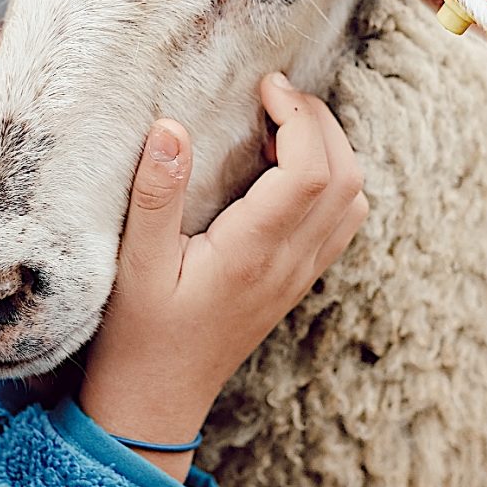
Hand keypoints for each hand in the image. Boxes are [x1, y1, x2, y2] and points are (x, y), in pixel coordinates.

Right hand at [81, 74, 367, 479]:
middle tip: (273, 96)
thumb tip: (170, 127)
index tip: (265, 86)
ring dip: (331, 150)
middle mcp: (288, 263)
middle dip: (320, 121)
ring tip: (278, 128)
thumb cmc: (138, 334)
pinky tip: (283, 171)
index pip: (311, 171)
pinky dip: (331, 182)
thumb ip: (155, 195)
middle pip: (346, 176)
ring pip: (353, 199)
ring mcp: (299, 275)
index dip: (298, 116)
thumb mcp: (132, 262)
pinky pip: (342, 223)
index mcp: (252, 252)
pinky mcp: (296, 282)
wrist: (156, 400)